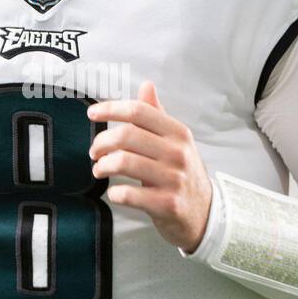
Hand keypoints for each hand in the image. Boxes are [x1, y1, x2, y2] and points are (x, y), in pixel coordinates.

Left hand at [87, 81, 212, 252]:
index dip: (111, 109)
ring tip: (99, 170)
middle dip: (101, 142)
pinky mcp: (167, 204)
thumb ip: (157, 116)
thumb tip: (146, 85)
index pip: (139, 111)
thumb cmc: (183, 174)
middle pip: (126, 135)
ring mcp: (174, 179)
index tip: (92, 113)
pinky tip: (115, 192)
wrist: (205, 213)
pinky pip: (129, 194)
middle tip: (94, 151)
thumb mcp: (175, 142)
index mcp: (178, 133)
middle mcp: (178, 153)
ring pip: (123, 162)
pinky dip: (115, 193)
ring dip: (102, 166)